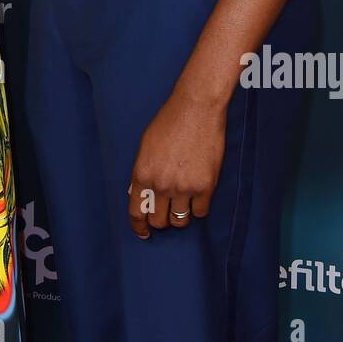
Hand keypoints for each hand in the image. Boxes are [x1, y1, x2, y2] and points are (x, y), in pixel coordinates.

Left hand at [127, 82, 227, 239]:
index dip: (139, 226)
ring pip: (180, 220)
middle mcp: (161, 185)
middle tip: (166, 212)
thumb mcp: (146, 146)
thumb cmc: (169, 122)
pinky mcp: (205, 186)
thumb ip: (143, 171)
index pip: (137, 212)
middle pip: (159, 221)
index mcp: (142, 174)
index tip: (143, 233)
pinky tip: (198, 197)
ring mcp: (184, 187)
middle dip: (161, 220)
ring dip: (180, 216)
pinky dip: (198, 208)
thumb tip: (139, 192)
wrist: (196, 109)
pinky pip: (201, 211)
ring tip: (183, 205)